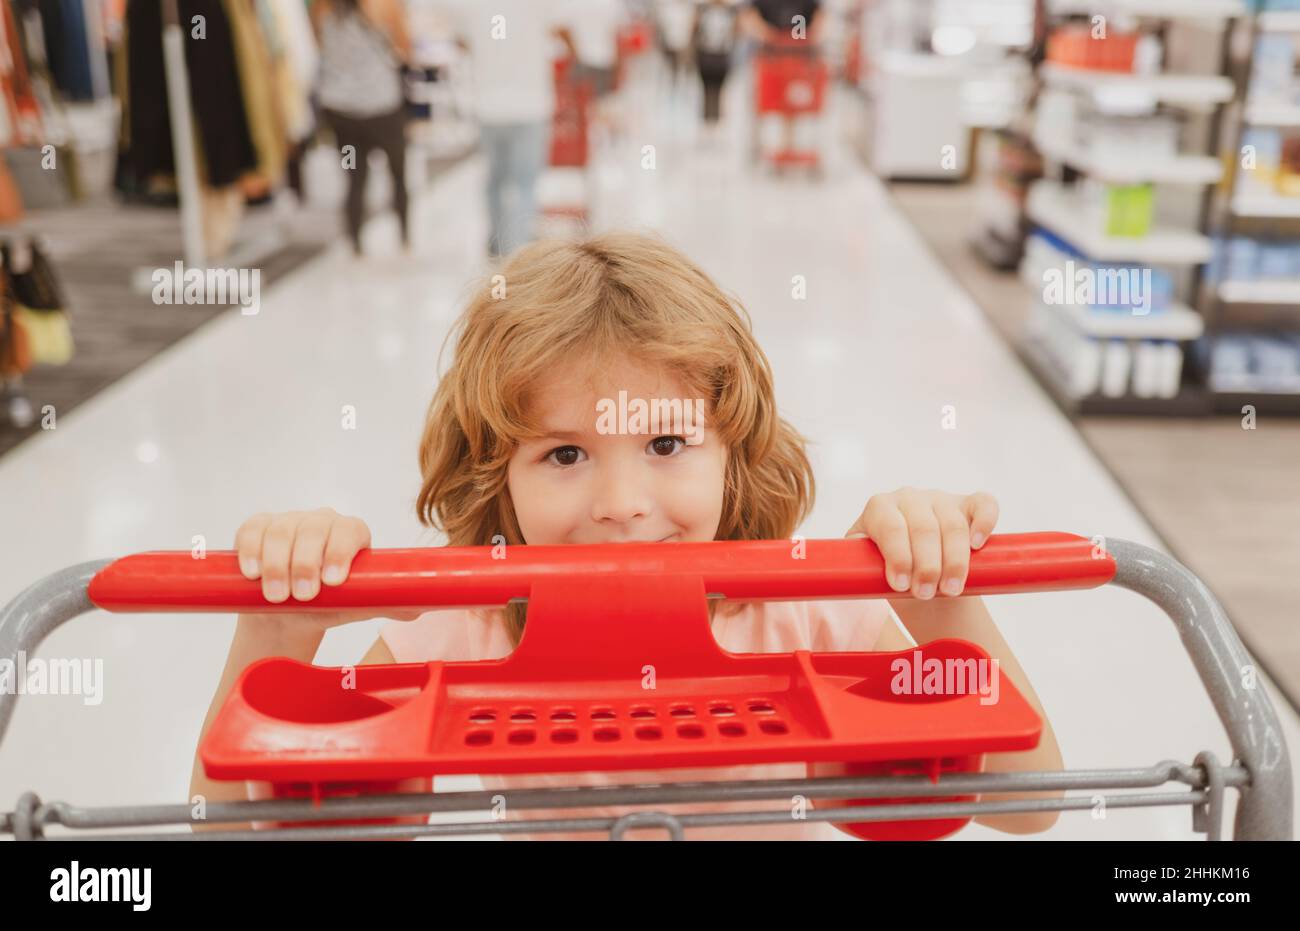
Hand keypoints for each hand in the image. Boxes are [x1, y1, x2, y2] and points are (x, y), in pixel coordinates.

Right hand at [235, 508, 419, 628]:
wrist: (287, 612)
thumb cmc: (327, 605)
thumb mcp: (355, 606)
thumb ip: (386, 604)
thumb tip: (419, 610)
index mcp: (351, 534)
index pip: (351, 530)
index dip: (341, 551)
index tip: (333, 581)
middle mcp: (321, 522)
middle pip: (313, 528)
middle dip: (306, 562)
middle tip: (302, 595)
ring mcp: (288, 522)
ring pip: (281, 530)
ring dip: (277, 563)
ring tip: (277, 595)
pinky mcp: (258, 527)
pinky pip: (252, 529)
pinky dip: (250, 549)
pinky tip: (252, 572)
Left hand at [845, 489, 998, 599]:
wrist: (917, 578)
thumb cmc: (888, 573)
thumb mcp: (866, 570)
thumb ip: (856, 568)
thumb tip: (845, 576)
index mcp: (878, 508)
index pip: (889, 527)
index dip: (897, 556)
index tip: (901, 585)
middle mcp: (908, 498)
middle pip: (923, 528)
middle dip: (926, 565)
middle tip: (926, 594)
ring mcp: (940, 499)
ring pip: (953, 524)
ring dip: (955, 560)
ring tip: (950, 589)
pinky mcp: (968, 505)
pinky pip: (983, 505)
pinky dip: (984, 522)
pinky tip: (978, 544)